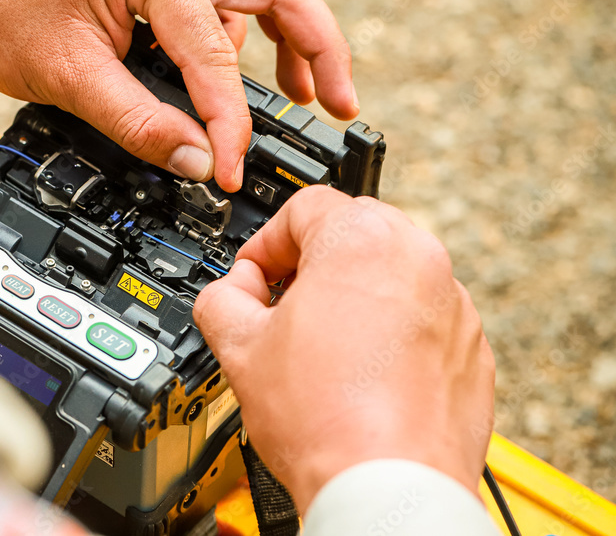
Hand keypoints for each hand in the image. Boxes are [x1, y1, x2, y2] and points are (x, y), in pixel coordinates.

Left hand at [0, 0, 356, 191]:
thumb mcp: (68, 75)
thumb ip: (138, 123)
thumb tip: (195, 162)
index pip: (218, 61)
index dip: (231, 127)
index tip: (231, 173)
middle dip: (321, 51)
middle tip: (342, 107)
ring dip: (289, 38)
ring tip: (303, 95)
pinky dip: (242, 34)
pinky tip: (232, 71)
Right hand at [194, 186, 494, 511]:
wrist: (387, 487)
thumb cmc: (327, 421)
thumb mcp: (239, 347)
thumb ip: (222, 297)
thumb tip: (231, 292)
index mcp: (362, 241)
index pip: (304, 206)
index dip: (266, 242)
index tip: (255, 276)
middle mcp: (419, 260)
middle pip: (353, 232)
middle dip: (312, 263)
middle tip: (284, 306)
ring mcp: (454, 305)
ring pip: (391, 275)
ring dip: (353, 297)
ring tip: (322, 349)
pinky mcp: (472, 348)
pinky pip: (422, 319)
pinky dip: (392, 333)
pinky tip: (360, 375)